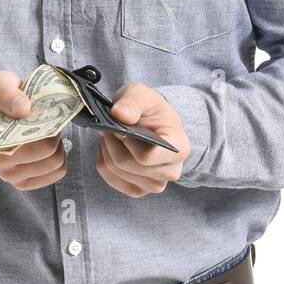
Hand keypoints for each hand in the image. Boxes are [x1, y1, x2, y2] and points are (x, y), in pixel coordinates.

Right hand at [0, 69, 67, 190]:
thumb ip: (6, 92)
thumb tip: (23, 109)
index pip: (33, 144)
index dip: (46, 125)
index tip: (40, 110)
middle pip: (49, 153)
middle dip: (54, 133)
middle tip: (46, 119)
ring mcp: (12, 176)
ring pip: (56, 165)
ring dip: (57, 145)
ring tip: (45, 131)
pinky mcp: (24, 182)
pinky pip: (56, 173)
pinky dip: (58, 157)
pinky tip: (46, 145)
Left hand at [96, 82, 190, 196]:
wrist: (151, 123)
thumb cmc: (150, 109)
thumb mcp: (142, 94)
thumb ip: (133, 101)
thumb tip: (120, 115)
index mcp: (180, 148)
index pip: (147, 157)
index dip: (127, 141)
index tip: (120, 126)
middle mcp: (171, 171)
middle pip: (127, 164)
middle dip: (112, 143)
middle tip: (110, 127)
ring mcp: (155, 184)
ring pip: (116, 171)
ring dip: (107, 150)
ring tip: (113, 136)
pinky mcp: (139, 190)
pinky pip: (110, 178)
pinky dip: (104, 161)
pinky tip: (111, 149)